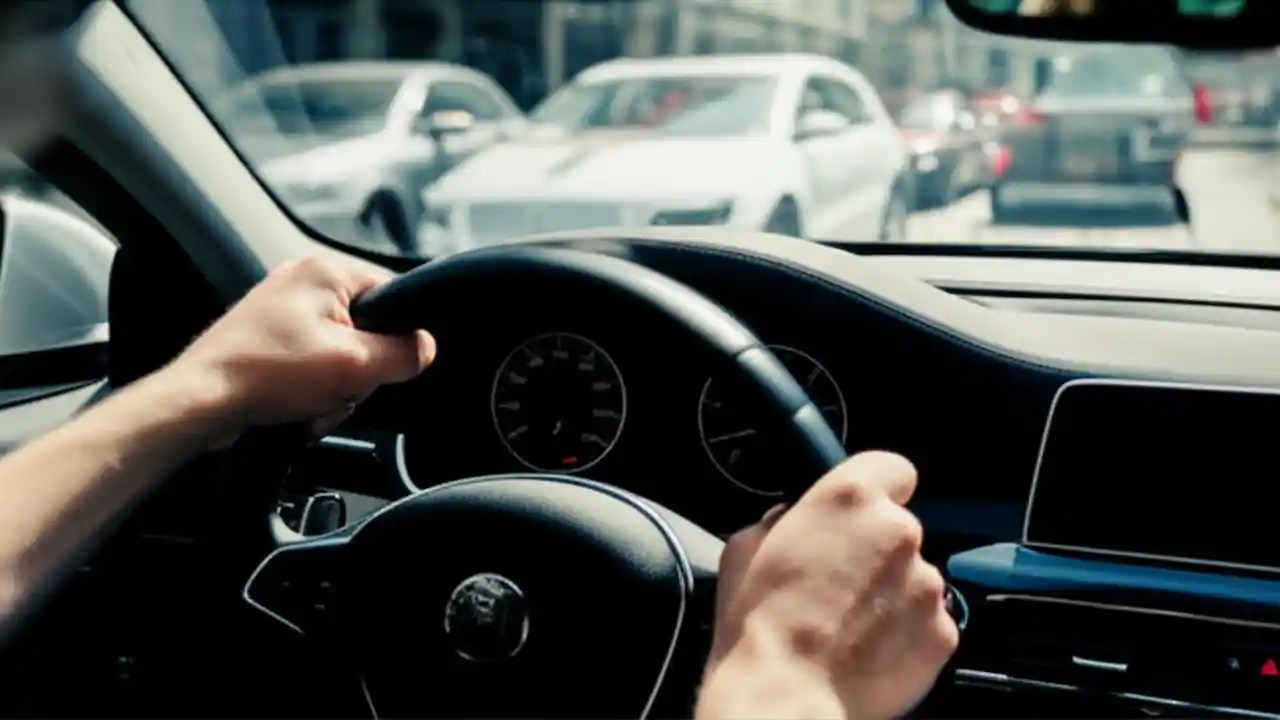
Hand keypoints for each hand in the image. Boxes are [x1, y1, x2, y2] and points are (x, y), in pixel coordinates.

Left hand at [170, 257, 434, 442]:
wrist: (200, 404)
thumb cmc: (265, 374)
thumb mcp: (355, 366)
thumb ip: (404, 354)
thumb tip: (426, 348)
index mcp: (325, 270)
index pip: (394, 297)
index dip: (396, 339)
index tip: (379, 367)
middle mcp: (302, 281)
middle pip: (368, 333)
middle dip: (357, 373)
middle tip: (334, 388)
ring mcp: (281, 311)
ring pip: (341, 356)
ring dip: (334, 390)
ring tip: (308, 401)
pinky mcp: (267, 341)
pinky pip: (313, 368)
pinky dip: (311, 392)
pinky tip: (294, 406)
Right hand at [698, 451, 957, 719]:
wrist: (785, 697)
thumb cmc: (758, 626)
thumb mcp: (745, 548)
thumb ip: (781, 520)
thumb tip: (792, 522)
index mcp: (850, 498)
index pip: (892, 467)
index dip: (878, 488)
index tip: (862, 511)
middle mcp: (898, 532)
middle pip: (899, 529)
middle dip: (875, 552)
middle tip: (837, 583)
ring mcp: (926, 584)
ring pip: (915, 578)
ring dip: (890, 594)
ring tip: (847, 625)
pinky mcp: (942, 632)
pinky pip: (928, 623)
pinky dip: (905, 634)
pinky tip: (866, 650)